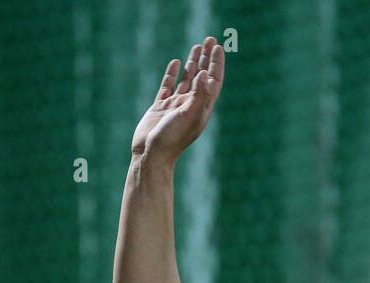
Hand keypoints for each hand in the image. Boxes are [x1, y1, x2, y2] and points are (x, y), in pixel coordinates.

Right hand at [131, 36, 224, 167]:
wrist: (151, 155)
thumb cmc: (172, 139)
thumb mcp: (189, 116)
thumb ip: (199, 95)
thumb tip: (206, 74)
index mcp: (201, 108)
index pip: (212, 81)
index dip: (216, 64)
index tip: (218, 47)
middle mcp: (190, 105)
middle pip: (202, 76)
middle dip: (206, 58)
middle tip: (210, 39)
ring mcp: (175, 106)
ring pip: (186, 79)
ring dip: (192, 63)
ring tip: (196, 46)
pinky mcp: (160, 107)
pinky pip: (168, 86)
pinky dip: (172, 74)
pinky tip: (175, 63)